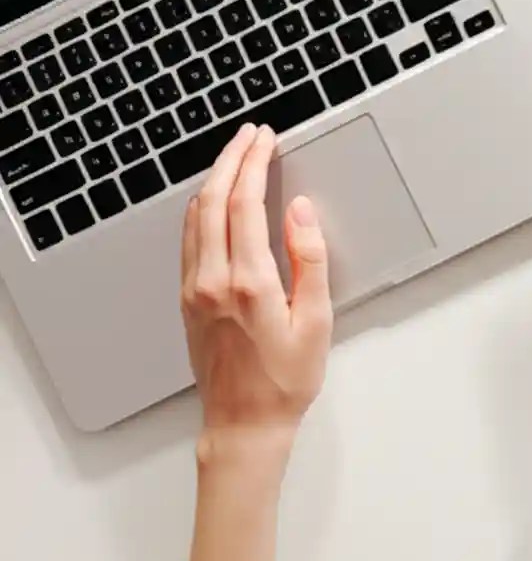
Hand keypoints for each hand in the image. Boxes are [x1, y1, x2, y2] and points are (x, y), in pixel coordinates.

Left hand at [180, 123, 332, 436]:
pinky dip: (201, 209)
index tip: (265, 139)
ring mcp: (193, 290)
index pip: (244, 204)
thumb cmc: (285, 381)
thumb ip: (310, 260)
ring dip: (212, 180)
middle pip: (212, 200)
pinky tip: (214, 203)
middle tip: (249, 136)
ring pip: (193, 217)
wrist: (245, 424)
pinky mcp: (186, 301)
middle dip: (230, 160)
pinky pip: (188, 240)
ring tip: (233, 158)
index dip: (254, 163)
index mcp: (248, 283)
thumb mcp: (316, 321)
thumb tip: (301, 212)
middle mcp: (212, 281)